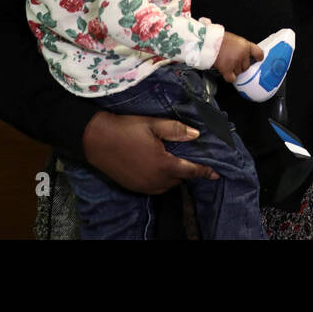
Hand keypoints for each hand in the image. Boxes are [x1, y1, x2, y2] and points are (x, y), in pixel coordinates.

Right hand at [80, 110, 219, 194]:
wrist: (95, 140)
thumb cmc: (125, 129)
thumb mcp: (152, 124)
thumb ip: (176, 130)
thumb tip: (196, 135)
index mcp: (163, 164)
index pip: (191, 171)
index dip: (205, 171)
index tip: (217, 173)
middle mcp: (155, 180)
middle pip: (180, 179)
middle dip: (188, 171)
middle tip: (192, 158)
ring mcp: (143, 186)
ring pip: (168, 185)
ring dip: (174, 176)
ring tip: (175, 161)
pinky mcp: (133, 187)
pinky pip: (155, 188)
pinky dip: (162, 180)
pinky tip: (159, 167)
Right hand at [213, 31, 262, 82]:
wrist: (208, 42)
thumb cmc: (219, 39)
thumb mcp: (235, 39)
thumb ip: (241, 47)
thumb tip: (245, 54)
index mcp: (245, 45)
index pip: (258, 53)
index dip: (258, 57)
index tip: (258, 59)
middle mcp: (242, 54)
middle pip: (246, 66)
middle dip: (241, 65)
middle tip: (233, 61)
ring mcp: (235, 62)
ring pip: (239, 72)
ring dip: (234, 70)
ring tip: (227, 64)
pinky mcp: (227, 69)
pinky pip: (232, 78)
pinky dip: (230, 77)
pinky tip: (227, 73)